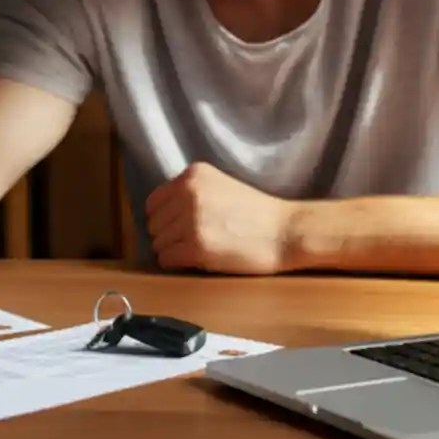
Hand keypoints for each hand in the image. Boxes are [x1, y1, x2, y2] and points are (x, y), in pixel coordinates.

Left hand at [146, 163, 299, 274]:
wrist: (286, 232)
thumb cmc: (257, 213)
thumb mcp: (220, 186)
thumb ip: (191, 193)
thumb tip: (161, 215)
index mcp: (193, 174)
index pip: (154, 202)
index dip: (165, 218)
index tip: (182, 227)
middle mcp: (187, 192)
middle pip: (153, 224)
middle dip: (168, 235)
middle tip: (194, 241)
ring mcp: (190, 219)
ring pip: (157, 243)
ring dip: (174, 251)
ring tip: (200, 250)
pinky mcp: (195, 246)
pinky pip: (166, 259)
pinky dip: (178, 264)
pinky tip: (199, 260)